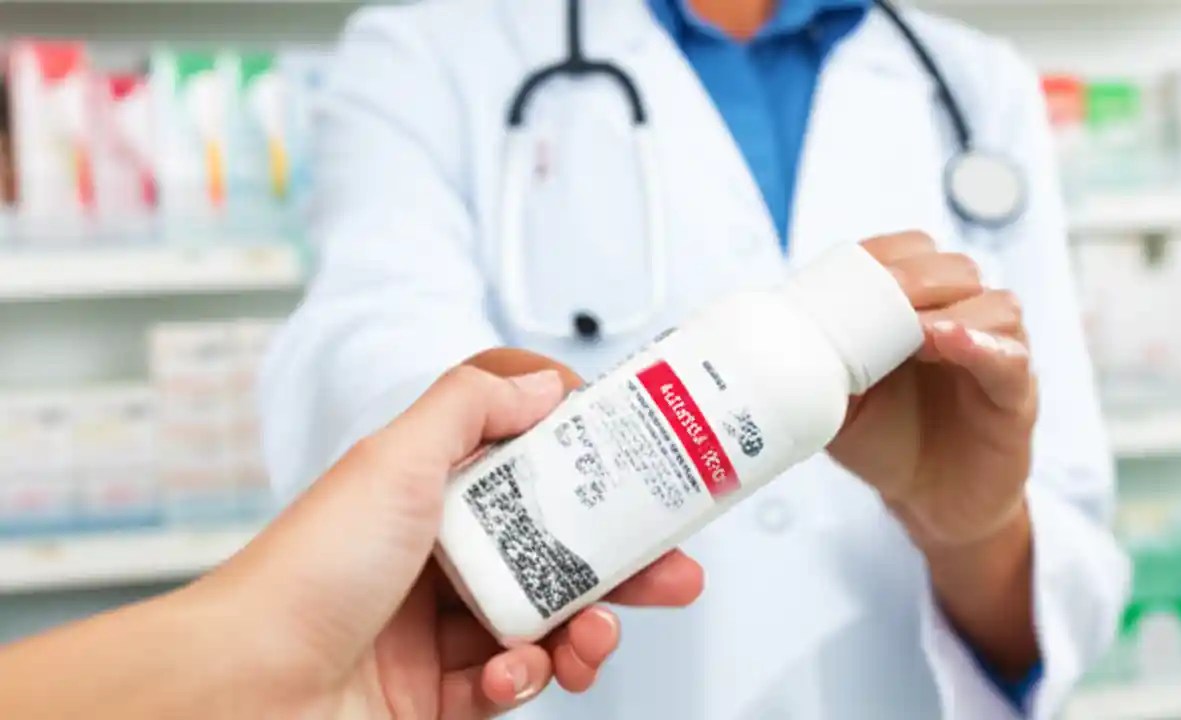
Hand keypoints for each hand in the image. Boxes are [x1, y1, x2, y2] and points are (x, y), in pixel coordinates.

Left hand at [194, 363, 703, 718]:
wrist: (243, 690)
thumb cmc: (304, 573)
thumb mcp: (395, 459)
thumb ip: (471, 407)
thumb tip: (545, 385)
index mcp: (431, 495)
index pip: (533, 474)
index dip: (593, 476)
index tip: (645, 477)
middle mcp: (439, 559)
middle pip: (557, 554)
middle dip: (623, 564)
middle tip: (674, 569)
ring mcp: (441, 631)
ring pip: (547, 623)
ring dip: (585, 630)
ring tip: (595, 637)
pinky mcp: (441, 697)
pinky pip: (514, 684)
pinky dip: (527, 679)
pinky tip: (512, 673)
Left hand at [827, 232, 1038, 675]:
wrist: (929, 504)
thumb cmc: (886, 443)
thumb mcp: (837, 401)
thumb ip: (816, 364)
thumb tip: (755, 339)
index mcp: (919, 313)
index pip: (911, 257)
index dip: (885, 256)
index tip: (850, 269)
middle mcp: (964, 321)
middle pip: (954, 269)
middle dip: (917, 276)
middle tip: (882, 295)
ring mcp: (995, 354)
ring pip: (993, 302)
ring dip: (951, 306)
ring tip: (914, 327)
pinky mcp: (1016, 394)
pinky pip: (1010, 357)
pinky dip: (981, 343)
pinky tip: (947, 341)